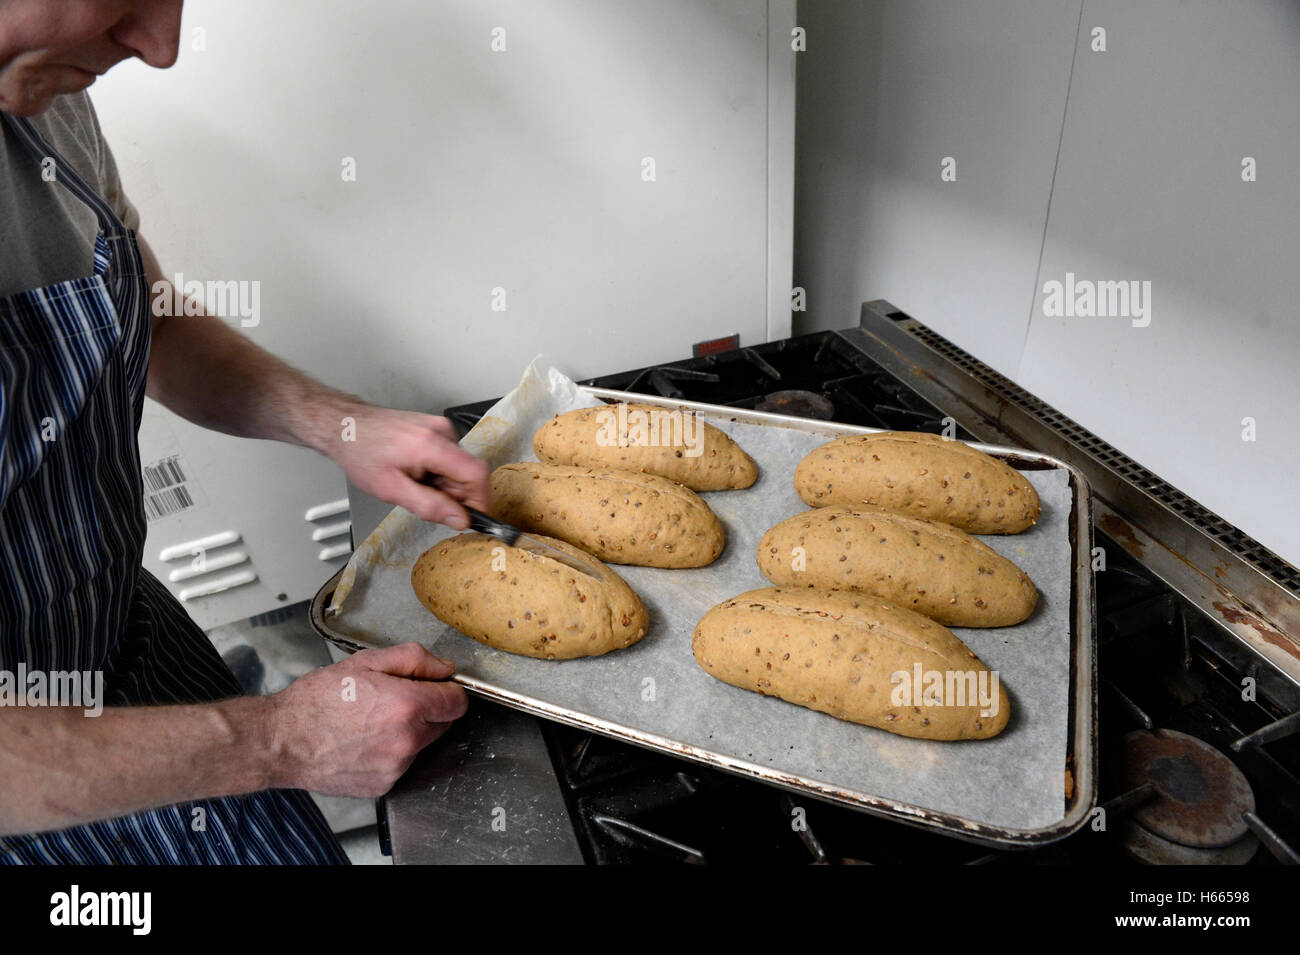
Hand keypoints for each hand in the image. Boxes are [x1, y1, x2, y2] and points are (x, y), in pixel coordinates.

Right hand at [265, 643, 469, 796]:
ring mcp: (396, 767)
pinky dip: (389, 753)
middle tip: (391, 699)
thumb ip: (414, 659)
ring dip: (407, 732)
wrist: (281, 741)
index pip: (458, 702)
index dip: (448, 690)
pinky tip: (363, 742)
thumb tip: (445, 669)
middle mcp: (407, 741)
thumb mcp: (366, 661)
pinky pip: (401, 764)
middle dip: (427, 710)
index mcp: (408, 706)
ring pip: (421, 744)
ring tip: (370, 722)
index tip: (435, 687)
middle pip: (443, 724)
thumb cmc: (317, 700)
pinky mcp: (383, 785)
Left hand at [330, 404, 490, 529]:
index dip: (480, 500)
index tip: (472, 518)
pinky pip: (450, 457)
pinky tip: (416, 471)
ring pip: (459, 467)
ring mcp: (441, 427)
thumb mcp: (391, 490)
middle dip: (454, 494)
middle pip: (468, 472)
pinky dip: (438, 471)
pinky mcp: (437, 428)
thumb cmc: (361, 454)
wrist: (346, 426)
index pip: (477, 474)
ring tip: (415, 483)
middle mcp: (442, 431)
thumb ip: (429, 506)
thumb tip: (461, 519)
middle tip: (425, 500)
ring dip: (444, 483)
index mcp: (432, 445)